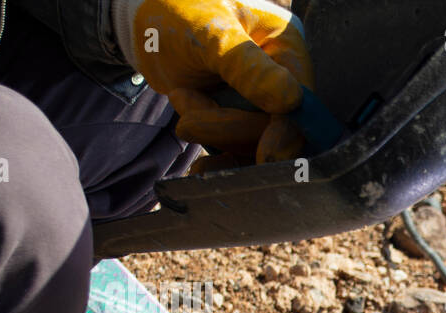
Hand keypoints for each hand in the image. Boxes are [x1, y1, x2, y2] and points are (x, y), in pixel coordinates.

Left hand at [113, 0, 313, 162]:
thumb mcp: (210, 34)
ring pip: (253, 144)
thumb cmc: (178, 13)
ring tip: (180, 97)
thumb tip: (292, 101)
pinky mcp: (242, 123)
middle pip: (275, 129)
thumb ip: (248, 67)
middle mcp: (283, 80)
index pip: (301, 102)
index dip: (287, 132)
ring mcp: (263, 105)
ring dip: (212, 132)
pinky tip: (200, 166)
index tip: (267, 156)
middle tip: (184, 106)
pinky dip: (217, 158)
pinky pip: (238, 152)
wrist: (144, 23)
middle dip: (229, 127)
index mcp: (287, 49)